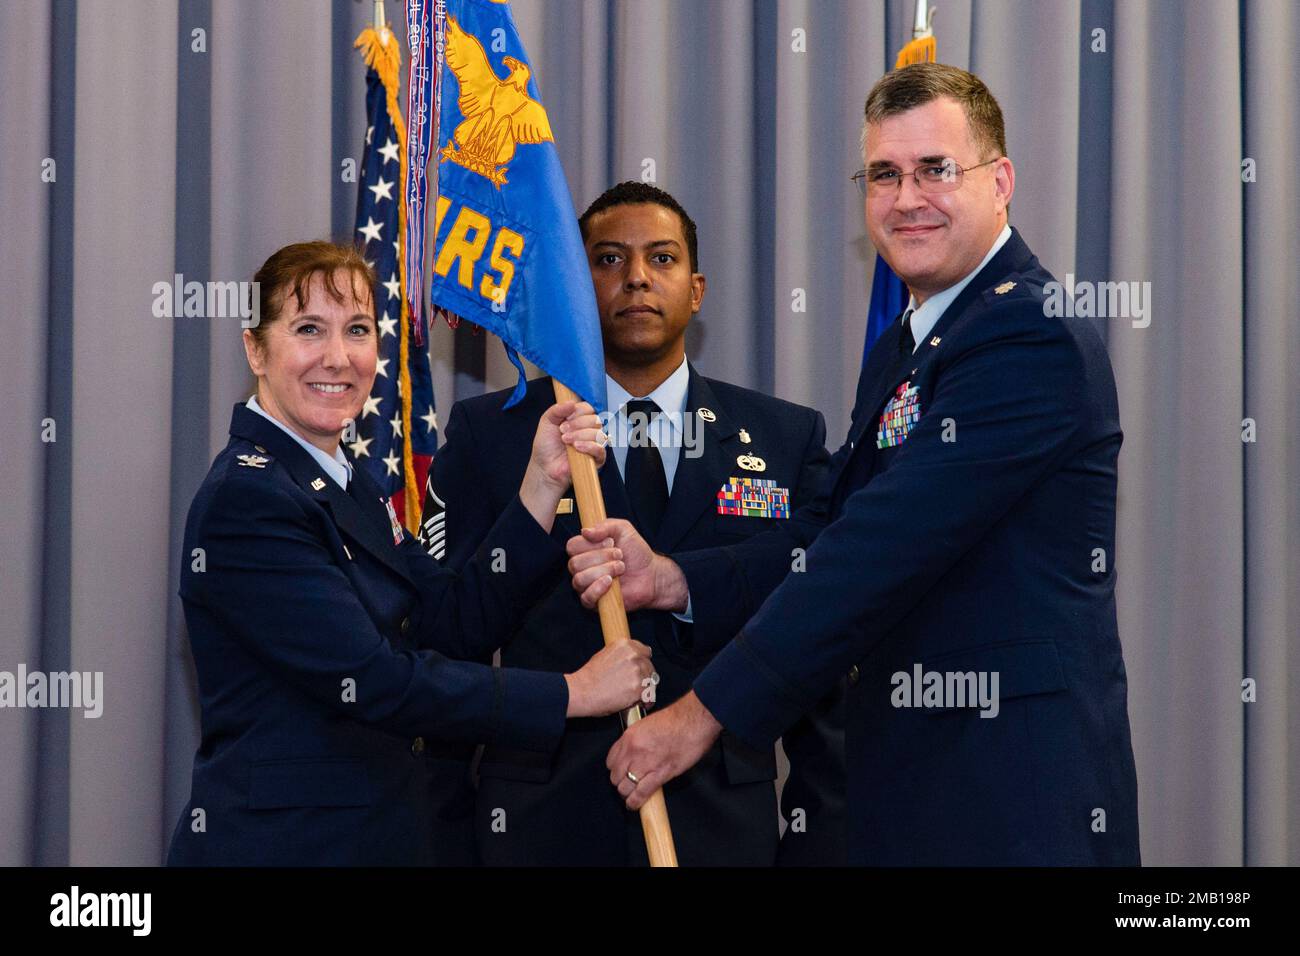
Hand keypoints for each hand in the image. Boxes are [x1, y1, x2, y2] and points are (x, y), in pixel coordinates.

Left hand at [520, 401, 606, 528]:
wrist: (544, 467)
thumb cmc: (546, 447)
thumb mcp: (546, 422)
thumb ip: (557, 409)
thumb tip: (571, 402)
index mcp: (578, 420)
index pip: (589, 408)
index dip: (579, 411)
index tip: (566, 418)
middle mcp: (588, 430)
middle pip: (595, 419)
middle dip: (577, 424)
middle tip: (563, 431)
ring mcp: (593, 444)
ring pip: (598, 433)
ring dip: (580, 435)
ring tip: (566, 441)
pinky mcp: (596, 459)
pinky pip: (601, 449)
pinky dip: (589, 446)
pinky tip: (577, 448)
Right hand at [565, 640, 654, 717]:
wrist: (582, 691)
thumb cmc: (590, 677)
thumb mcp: (605, 655)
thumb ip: (623, 655)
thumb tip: (634, 659)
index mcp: (625, 645)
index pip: (646, 652)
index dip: (642, 663)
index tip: (640, 671)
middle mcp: (634, 655)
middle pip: (650, 668)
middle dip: (644, 678)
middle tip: (635, 687)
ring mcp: (637, 671)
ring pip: (651, 682)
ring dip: (645, 690)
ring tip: (634, 696)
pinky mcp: (638, 688)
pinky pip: (649, 696)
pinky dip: (645, 702)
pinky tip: (637, 703)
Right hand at [566, 518, 688, 612]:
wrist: (651, 574)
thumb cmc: (636, 552)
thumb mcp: (623, 529)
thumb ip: (604, 526)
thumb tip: (585, 531)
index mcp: (585, 550)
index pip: (571, 546)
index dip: (590, 544)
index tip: (610, 542)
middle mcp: (582, 568)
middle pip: (575, 563)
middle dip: (601, 558)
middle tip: (620, 556)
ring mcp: (586, 585)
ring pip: (579, 579)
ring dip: (604, 571)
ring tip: (621, 568)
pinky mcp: (594, 602)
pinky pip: (586, 598)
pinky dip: (598, 588)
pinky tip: (611, 582)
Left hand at [606, 691, 721, 809]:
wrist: (694, 720)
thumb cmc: (677, 719)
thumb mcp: (647, 724)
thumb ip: (638, 739)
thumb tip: (636, 752)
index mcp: (629, 736)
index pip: (610, 760)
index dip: (616, 769)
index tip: (621, 772)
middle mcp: (633, 751)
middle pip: (616, 776)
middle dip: (621, 782)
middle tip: (628, 784)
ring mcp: (645, 763)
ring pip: (625, 787)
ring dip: (628, 793)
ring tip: (632, 796)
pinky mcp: (660, 774)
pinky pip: (641, 794)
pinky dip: (636, 802)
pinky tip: (635, 805)